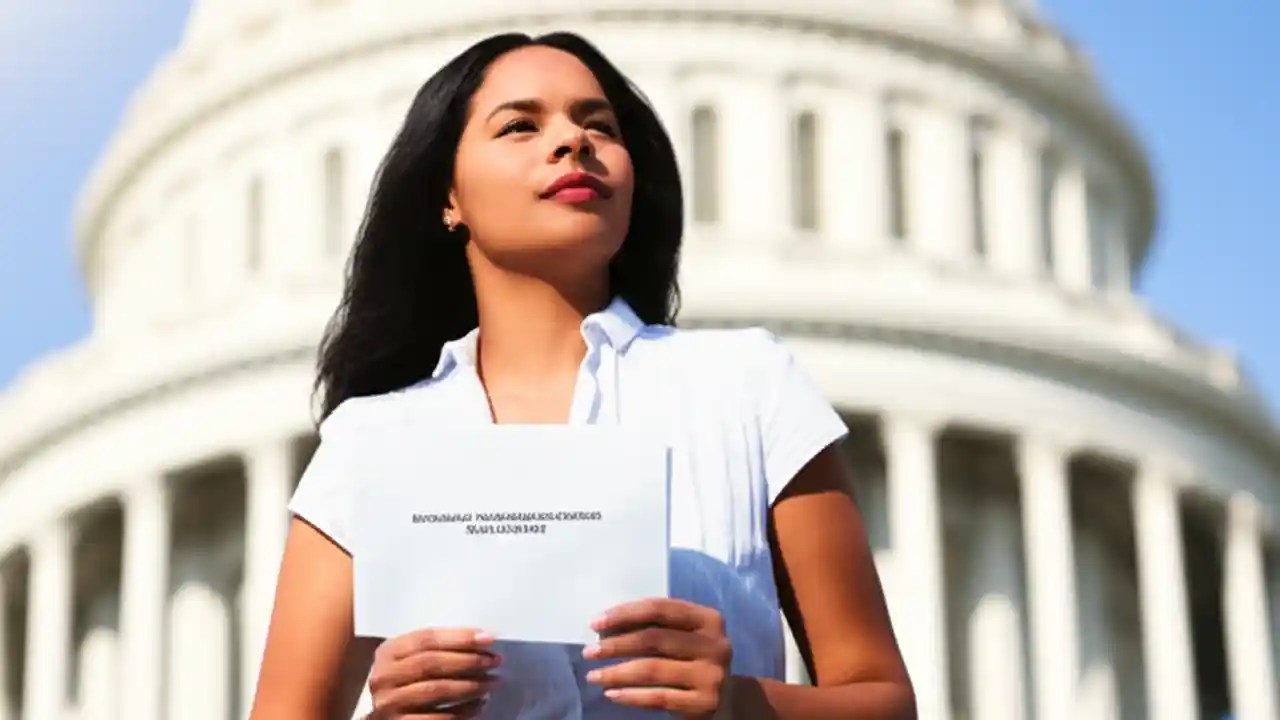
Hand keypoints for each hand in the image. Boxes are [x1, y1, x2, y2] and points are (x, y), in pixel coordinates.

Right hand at [367, 628, 499, 718]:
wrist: (387, 714)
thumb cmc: (408, 681)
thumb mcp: (413, 659)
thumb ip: (439, 648)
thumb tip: (484, 638)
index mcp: (388, 652)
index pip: (426, 639)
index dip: (459, 637)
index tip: (489, 638)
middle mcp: (384, 676)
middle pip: (431, 663)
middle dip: (468, 660)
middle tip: (494, 661)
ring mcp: (389, 703)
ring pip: (436, 690)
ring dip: (470, 685)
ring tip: (492, 682)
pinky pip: (438, 718)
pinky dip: (463, 711)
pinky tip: (480, 705)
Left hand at [583, 598, 732, 718]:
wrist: (730, 699)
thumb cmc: (694, 660)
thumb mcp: (684, 636)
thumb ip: (657, 626)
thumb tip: (606, 625)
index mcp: (709, 618)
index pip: (659, 608)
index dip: (624, 613)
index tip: (594, 622)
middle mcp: (716, 644)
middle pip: (654, 639)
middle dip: (615, 645)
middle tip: (589, 652)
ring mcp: (712, 675)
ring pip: (652, 669)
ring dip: (616, 672)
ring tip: (593, 675)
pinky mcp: (705, 703)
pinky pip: (658, 698)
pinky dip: (630, 696)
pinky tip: (611, 693)